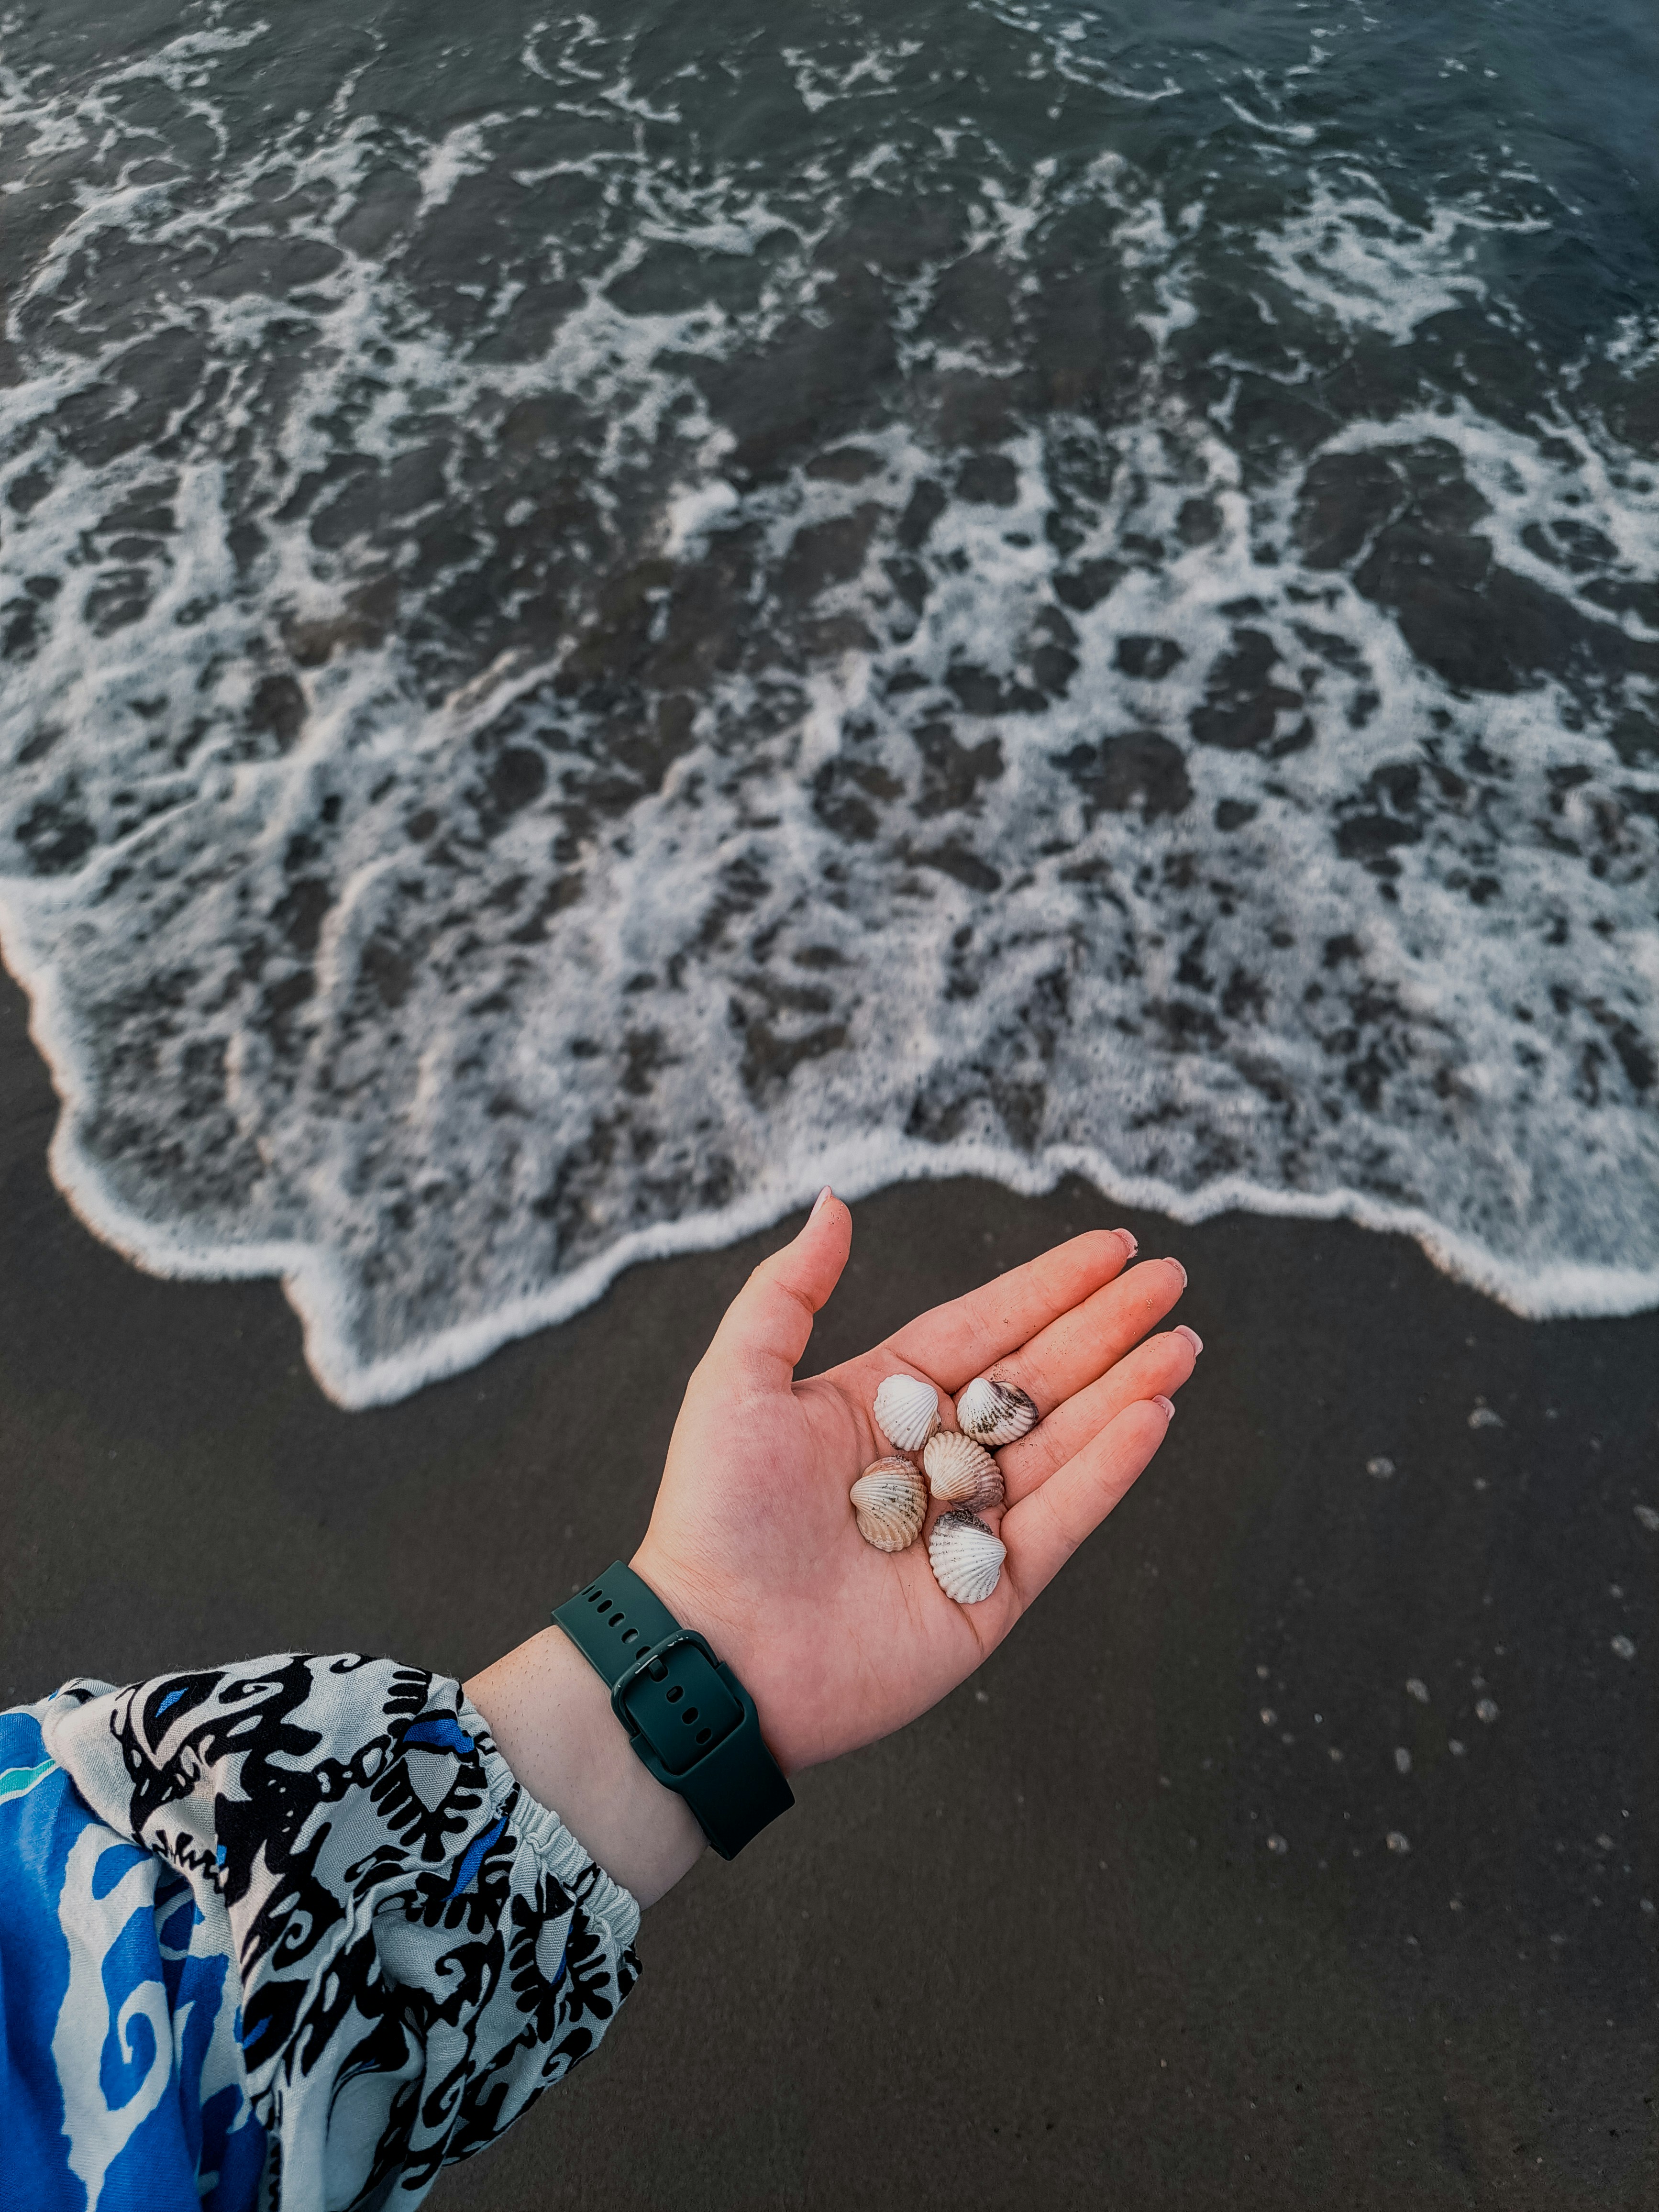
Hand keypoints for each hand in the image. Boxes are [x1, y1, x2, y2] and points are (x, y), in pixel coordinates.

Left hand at [633, 1193, 1197, 1774]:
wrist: (713, 1650)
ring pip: (1063, 1442)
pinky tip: (1152, 1414)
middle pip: (1037, 1379)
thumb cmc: (713, 1514)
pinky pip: (1061, 1518)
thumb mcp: (737, 1380)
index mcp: (881, 1404)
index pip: (984, 1328)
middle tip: (1170, 1281)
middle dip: (1106, 1328)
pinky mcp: (990, 1590)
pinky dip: (1109, 1467)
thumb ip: (790, 1290)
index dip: (1049, 1288)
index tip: (1111, 1249)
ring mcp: (967, 1525)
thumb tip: (833, 1203)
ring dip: (1126, 1389)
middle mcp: (933, 1458)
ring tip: (1180, 1343)